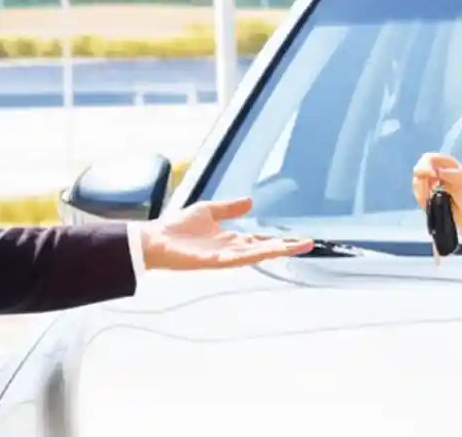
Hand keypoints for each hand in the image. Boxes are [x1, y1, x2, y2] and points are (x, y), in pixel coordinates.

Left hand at [140, 196, 313, 269]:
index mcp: (231, 240)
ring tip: (293, 248)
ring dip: (274, 251)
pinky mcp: (210, 261)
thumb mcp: (208, 210)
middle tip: (308, 245)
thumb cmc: (177, 227)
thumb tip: (251, 201)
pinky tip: (262, 252)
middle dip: (286, 247)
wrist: (154, 239)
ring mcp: (221, 257)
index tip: (301, 240)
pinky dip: (248, 255)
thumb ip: (230, 208)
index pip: (262, 241)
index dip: (281, 240)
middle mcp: (230, 250)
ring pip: (254, 255)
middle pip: (264, 249)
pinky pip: (233, 258)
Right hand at [412, 153, 461, 227]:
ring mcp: (435, 185)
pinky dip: (421, 198)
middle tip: (425, 195)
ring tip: (426, 202)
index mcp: (450, 165)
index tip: (431, 176)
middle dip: (420, 181)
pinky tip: (426, 205)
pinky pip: (420, 194)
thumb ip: (452, 175)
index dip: (425, 165)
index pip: (430, 158)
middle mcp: (441, 172)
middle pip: (420, 170)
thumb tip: (436, 171)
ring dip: (419, 191)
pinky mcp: (433, 197)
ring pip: (418, 182)